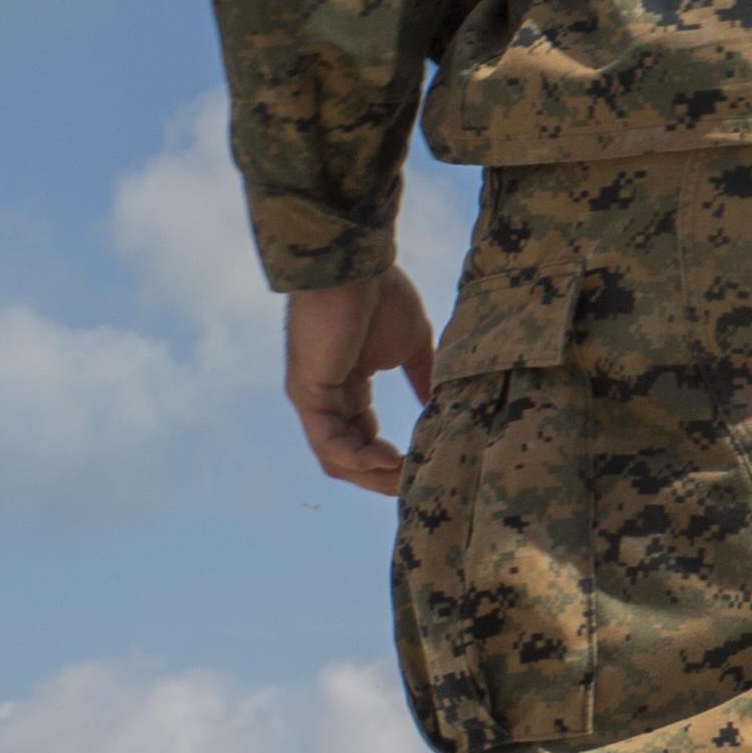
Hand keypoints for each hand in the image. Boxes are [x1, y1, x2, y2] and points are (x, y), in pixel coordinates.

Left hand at [282, 270, 435, 495]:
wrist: (353, 264)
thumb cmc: (380, 295)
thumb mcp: (412, 346)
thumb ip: (422, 379)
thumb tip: (442, 407)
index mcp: (348, 389)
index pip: (363, 440)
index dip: (391, 462)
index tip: (425, 468)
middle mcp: (326, 400)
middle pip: (348, 459)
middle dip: (382, 479)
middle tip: (417, 487)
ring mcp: (314, 399)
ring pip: (336, 458)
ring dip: (371, 476)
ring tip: (406, 479)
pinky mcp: (309, 393)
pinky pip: (329, 441)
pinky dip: (358, 458)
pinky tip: (390, 461)